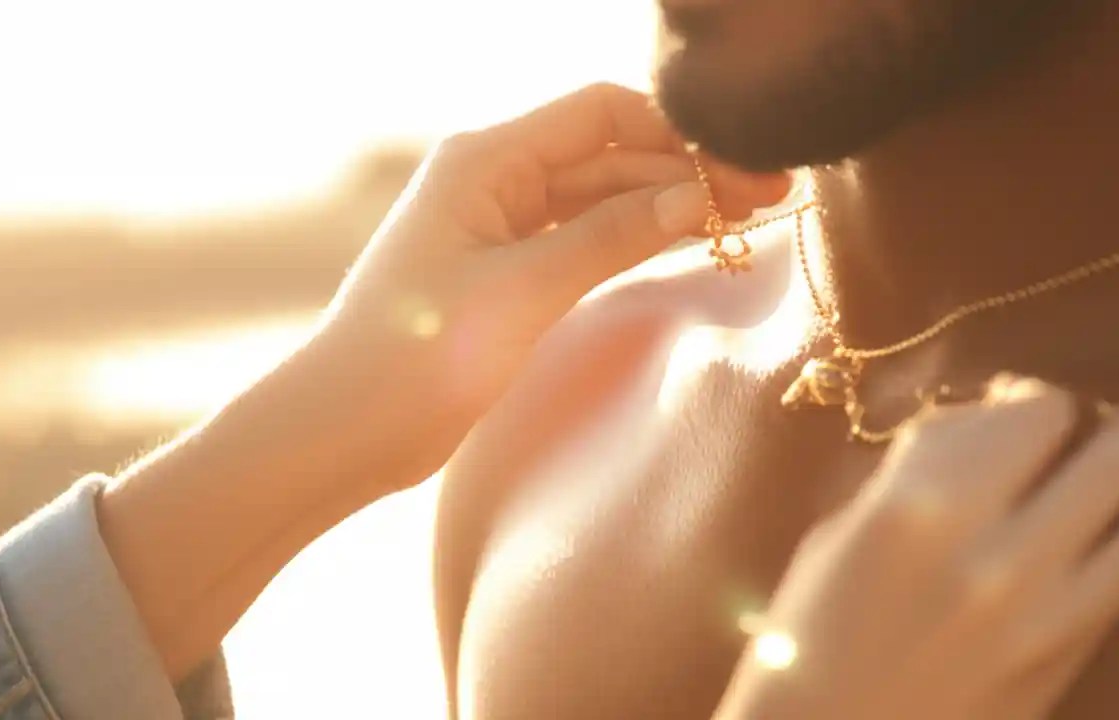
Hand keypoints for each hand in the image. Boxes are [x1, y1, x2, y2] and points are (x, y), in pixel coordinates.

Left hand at [314, 82, 789, 487]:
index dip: (678, 133)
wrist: (346, 430)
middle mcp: (496, 178)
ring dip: (669, 206)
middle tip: (772, 197)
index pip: (603, 114)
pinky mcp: (510, 271)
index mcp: (486, 159)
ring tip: (749, 219)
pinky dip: (636, 239)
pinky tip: (689, 242)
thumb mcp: (522, 291)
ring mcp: (504, 225)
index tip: (745, 165)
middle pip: (611, 156)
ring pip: (604, 198)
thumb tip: (700, 194)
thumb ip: (611, 238)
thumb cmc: (414, 357)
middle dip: (688, 171)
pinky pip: (587, 238)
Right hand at [716, 377, 1118, 719]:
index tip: (1003, 393)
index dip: (1008, 392)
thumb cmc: (807, 637)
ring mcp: (1040, 603)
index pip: (994, 415)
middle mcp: (990, 546)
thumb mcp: (838, 536)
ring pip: (1118, 499)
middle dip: (1069, 411)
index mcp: (914, 509)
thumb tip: (964, 436)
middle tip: (1066, 409)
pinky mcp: (1066, 650)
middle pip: (1062, 438)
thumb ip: (906, 480)